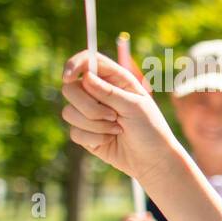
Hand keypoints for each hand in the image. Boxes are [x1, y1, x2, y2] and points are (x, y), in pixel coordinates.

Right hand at [61, 51, 182, 183]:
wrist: (153, 159)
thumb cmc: (150, 129)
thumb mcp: (135, 107)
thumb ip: (109, 92)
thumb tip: (85, 77)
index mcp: (114, 80)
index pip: (87, 61)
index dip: (74, 65)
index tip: (68, 77)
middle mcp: (98, 93)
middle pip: (70, 88)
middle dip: (89, 106)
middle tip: (113, 116)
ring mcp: (88, 113)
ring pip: (69, 112)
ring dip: (95, 125)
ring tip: (118, 129)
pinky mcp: (84, 132)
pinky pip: (74, 131)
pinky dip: (94, 138)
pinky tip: (111, 140)